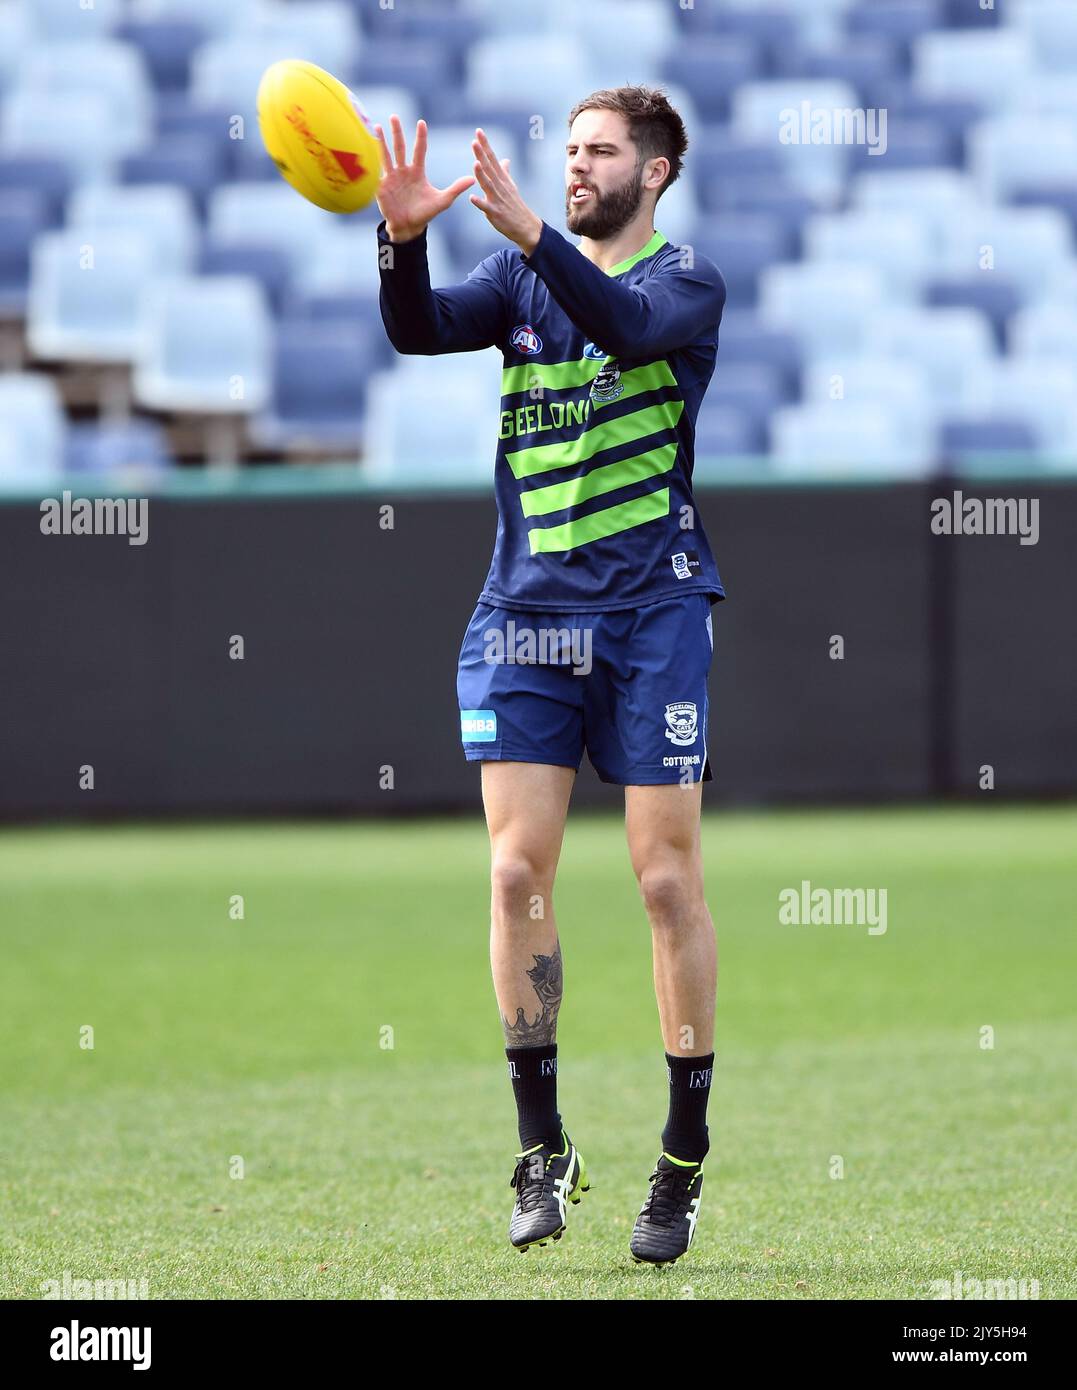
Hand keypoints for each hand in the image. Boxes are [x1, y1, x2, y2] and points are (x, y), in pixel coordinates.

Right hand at [373, 116, 474, 242]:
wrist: (408, 227)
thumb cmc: (425, 214)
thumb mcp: (442, 201)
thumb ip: (455, 189)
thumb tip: (473, 179)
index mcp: (417, 172)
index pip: (419, 150)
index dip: (421, 137)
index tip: (422, 122)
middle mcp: (403, 171)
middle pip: (400, 147)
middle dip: (397, 132)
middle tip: (394, 116)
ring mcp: (391, 178)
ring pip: (386, 155)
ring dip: (381, 141)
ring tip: (376, 126)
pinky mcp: (381, 186)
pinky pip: (376, 172)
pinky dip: (372, 160)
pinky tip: (366, 149)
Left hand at [469, 128, 542, 254]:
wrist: (525, 226)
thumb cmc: (515, 206)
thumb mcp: (511, 187)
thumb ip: (505, 173)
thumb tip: (505, 160)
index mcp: (502, 179)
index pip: (492, 158)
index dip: (485, 145)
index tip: (479, 131)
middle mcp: (500, 186)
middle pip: (489, 168)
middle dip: (482, 154)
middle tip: (474, 141)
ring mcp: (498, 200)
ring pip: (488, 185)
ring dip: (481, 175)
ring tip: (475, 163)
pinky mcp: (495, 214)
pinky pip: (486, 208)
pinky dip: (480, 202)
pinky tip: (472, 197)